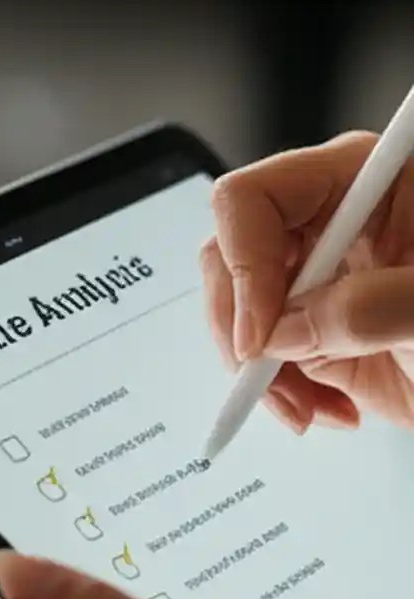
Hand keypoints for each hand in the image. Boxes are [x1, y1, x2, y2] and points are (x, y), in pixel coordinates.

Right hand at [201, 130, 413, 432]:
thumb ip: (373, 310)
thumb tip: (285, 329)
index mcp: (370, 184)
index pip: (255, 198)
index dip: (244, 262)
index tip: (261, 331)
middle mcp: (335, 224)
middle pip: (229, 254)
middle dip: (239, 324)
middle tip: (263, 374)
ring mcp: (324, 280)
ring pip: (237, 312)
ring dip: (256, 369)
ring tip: (303, 408)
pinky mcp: (320, 332)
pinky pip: (262, 357)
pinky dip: (277, 393)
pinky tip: (323, 411)